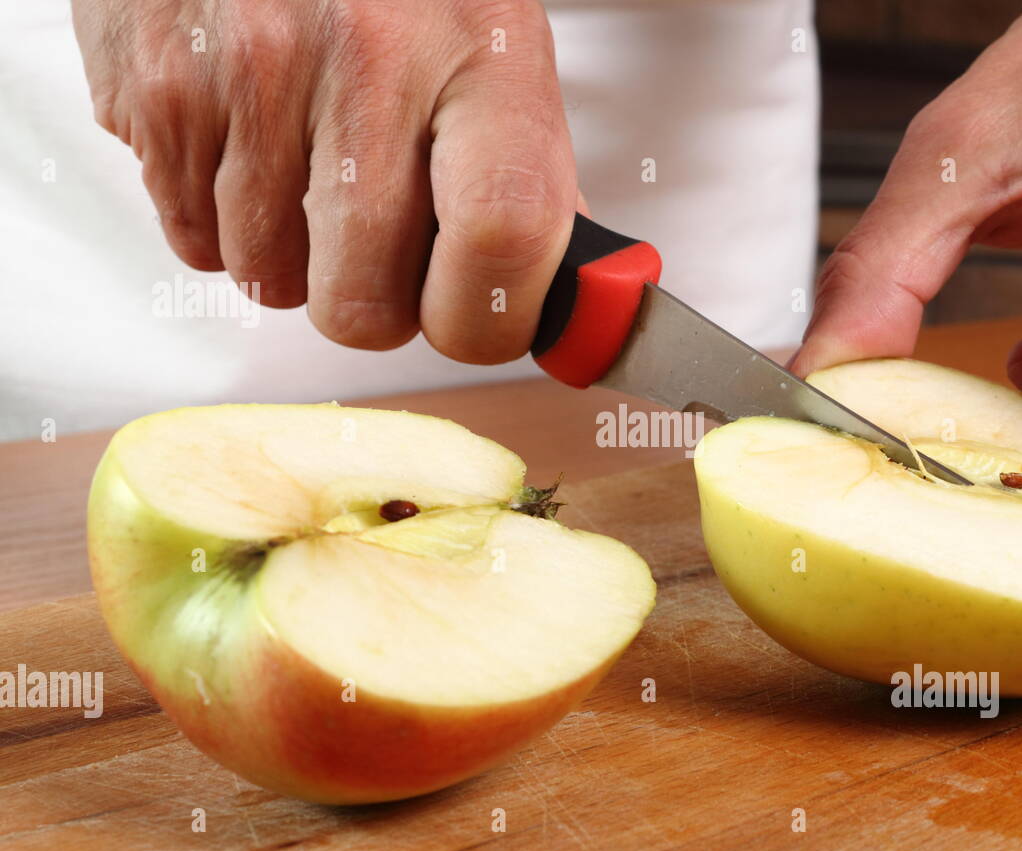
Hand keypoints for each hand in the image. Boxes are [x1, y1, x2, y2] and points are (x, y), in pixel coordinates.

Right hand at [72, 0, 576, 361]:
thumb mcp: (495, 54)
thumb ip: (529, 183)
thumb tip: (554, 306)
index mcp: (484, 53)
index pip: (503, 238)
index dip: (486, 319)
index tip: (478, 323)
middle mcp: (371, 57)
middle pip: (366, 304)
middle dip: (373, 301)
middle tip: (380, 242)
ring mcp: (256, 73)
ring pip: (273, 283)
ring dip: (294, 257)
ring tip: (309, 164)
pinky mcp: (164, 90)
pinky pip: (197, 243)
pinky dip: (223, 221)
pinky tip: (252, 145)